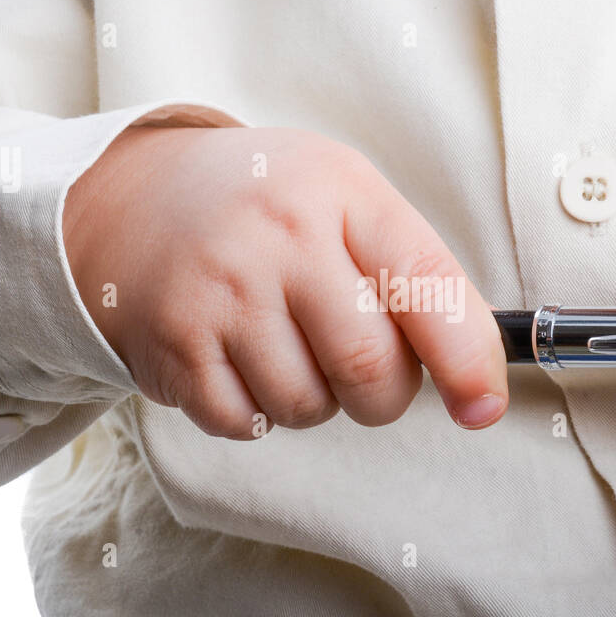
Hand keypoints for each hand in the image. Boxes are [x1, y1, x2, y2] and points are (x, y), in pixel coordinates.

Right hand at [63, 126, 506, 437]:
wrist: (134, 198)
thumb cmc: (267, 208)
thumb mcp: (345, 200)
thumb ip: (414, 273)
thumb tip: (479, 372)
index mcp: (341, 192)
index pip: (426, 284)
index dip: (467, 359)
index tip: (482, 406)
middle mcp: (280, 238)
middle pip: (369, 368)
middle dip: (382, 395)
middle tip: (361, 369)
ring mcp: (221, 293)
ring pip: (308, 407)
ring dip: (315, 401)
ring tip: (286, 345)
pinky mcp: (174, 345)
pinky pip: (247, 424)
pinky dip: (258, 412)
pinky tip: (240, 359)